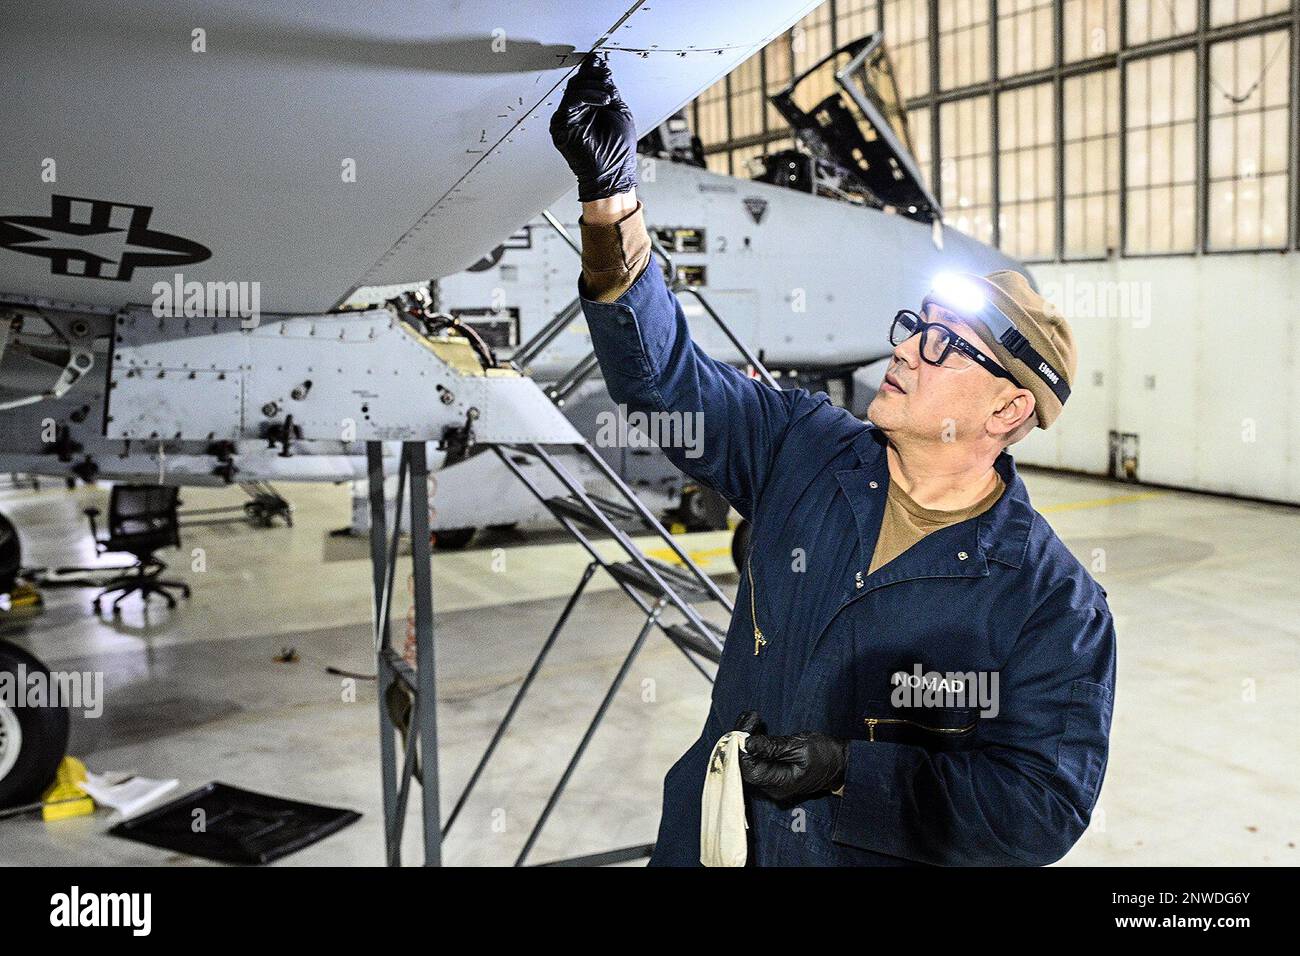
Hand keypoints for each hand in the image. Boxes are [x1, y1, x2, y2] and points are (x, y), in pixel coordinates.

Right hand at [549, 53, 638, 202]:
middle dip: (596, 77)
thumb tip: (600, 66)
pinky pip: (571, 101)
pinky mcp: (561, 125)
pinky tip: (603, 102)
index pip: (587, 81)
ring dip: (594, 87)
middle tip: (608, 81)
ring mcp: (568, 117)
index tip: (605, 67)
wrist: (612, 174)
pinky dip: (588, 96)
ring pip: (574, 88)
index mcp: (590, 107)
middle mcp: (577, 111)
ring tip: (608, 99)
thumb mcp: (619, 110)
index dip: (595, 70)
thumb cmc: (618, 151)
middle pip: (579, 81)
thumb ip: (608, 89)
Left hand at [735, 711, 846, 800]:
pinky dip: (755, 744)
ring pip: (750, 761)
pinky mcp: (774, 773)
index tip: (747, 726)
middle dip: (743, 740)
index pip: (749, 770)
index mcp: (780, 784)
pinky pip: (758, 760)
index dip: (743, 749)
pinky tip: (756, 728)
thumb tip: (748, 744)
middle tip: (749, 718)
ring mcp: (773, 782)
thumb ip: (773, 747)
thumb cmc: (825, 753)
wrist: (841, 761)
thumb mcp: (799, 746)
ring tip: (751, 718)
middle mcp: (772, 788)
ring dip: (748, 739)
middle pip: (747, 766)